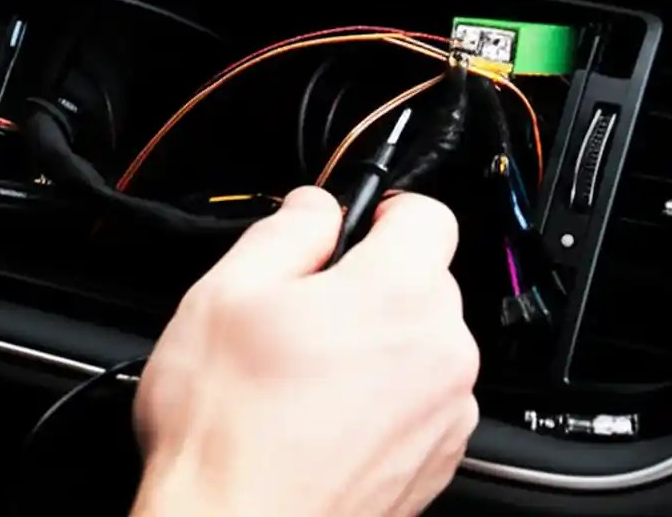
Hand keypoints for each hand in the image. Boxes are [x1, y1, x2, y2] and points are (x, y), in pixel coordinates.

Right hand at [131, 187, 478, 516]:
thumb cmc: (228, 429)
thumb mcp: (226, 293)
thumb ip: (286, 230)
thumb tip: (313, 208)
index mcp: (398, 294)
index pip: (428, 214)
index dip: (382, 212)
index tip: (349, 230)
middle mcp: (441, 351)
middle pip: (424, 282)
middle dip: (369, 285)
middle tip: (299, 314)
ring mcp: (445, 414)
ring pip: (421, 345)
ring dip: (377, 347)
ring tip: (302, 378)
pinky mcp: (436, 461)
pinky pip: (420, 402)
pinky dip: (382, 401)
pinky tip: (320, 418)